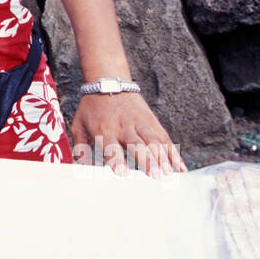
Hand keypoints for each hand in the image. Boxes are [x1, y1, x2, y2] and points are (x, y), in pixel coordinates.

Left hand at [70, 91, 187, 177]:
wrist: (108, 82)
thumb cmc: (91, 110)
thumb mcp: (79, 126)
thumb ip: (81, 150)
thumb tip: (81, 172)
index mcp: (104, 130)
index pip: (110, 146)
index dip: (116, 159)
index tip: (123, 173)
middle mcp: (124, 126)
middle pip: (137, 144)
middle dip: (146, 160)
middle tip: (154, 176)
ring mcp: (140, 123)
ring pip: (153, 141)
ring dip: (162, 157)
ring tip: (168, 173)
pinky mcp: (152, 122)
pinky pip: (164, 138)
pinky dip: (173, 152)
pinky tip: (180, 166)